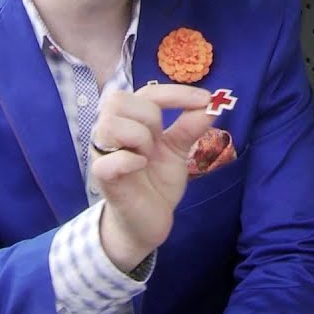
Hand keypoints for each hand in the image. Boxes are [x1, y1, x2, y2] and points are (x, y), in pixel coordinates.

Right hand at [91, 83, 213, 270]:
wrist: (149, 221)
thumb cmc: (157, 181)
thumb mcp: (178, 150)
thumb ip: (190, 127)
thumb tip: (211, 104)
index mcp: (130, 120)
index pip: (147, 92)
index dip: (176, 93)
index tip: (205, 100)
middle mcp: (111, 133)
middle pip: (119, 101)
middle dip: (149, 116)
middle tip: (160, 141)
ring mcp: (103, 155)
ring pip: (109, 124)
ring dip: (138, 136)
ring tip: (148, 156)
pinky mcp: (103, 179)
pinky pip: (107, 162)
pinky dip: (128, 160)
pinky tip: (141, 166)